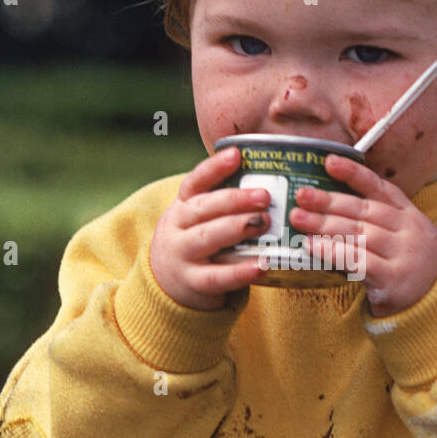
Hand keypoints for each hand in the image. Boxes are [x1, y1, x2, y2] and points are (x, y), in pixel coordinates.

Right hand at [149, 147, 271, 310]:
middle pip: (204, 208)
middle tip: (264, 195)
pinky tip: (262, 265)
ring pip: (208, 237)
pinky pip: (217, 277)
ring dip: (237, 228)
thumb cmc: (195, 241)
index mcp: (182, 205)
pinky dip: (240, 272)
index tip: (236, 154)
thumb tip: (271, 180)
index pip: (196, 182)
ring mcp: (183, 254)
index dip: (214, 167)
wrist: (164, 283)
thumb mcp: (198, 218)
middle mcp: (178, 226)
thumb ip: (224, 203)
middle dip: (234, 200)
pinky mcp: (193, 282)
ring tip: (265, 222)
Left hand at [290, 154, 436, 317]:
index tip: (329, 162)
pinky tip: (312, 246)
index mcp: (410, 215)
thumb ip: (376, 220)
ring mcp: (403, 255)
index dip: (354, 173)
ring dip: (325, 225)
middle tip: (301, 195)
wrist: (435, 304)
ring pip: (359, 234)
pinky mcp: (393, 279)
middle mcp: (409, 231)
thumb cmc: (407, 266)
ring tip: (299, 219)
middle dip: (329, 201)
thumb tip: (329, 203)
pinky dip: (332, 252)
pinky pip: (358, 261)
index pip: (381, 188)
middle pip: (364, 211)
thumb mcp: (402, 236)